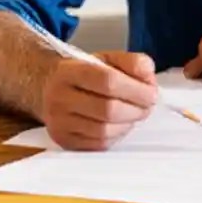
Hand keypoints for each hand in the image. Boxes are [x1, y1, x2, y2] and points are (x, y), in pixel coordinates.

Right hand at [40, 51, 157, 150]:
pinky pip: (98, 144)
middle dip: (137, 109)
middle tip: (148, 105)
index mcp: (70, 72)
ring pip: (104, 131)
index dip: (136, 89)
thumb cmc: (84, 72)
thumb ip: (133, 62)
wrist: (50, 86)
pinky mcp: (64, 140)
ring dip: (129, 123)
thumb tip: (148, 78)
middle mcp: (59, 98)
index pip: (108, 81)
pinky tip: (120, 124)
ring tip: (135, 113)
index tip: (151, 92)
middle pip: (108, 110)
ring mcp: (59, 122)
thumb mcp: (108, 58)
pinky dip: (117, 135)